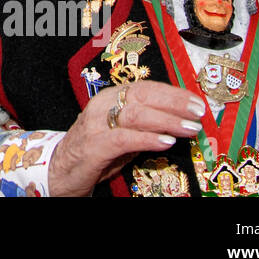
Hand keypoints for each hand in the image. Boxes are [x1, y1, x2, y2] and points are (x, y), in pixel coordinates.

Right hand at [48, 82, 203, 195]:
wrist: (60, 171)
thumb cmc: (96, 150)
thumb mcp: (123, 132)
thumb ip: (146, 125)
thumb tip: (181, 121)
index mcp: (110, 98)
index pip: (146, 88)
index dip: (173, 93)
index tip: (196, 101)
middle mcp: (102, 106)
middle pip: (143, 96)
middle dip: (174, 103)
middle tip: (198, 113)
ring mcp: (96, 125)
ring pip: (136, 114)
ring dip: (167, 120)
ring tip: (189, 128)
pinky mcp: (94, 146)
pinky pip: (124, 138)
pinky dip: (147, 139)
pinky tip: (165, 142)